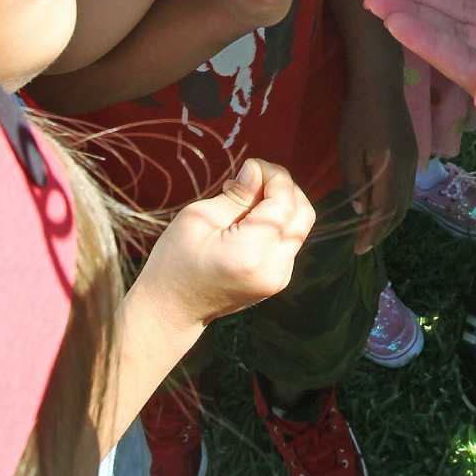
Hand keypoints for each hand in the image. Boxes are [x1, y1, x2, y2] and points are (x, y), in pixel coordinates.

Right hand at [136, 160, 316, 325]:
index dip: (273, 176)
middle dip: (284, 188)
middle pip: (302, 214)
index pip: (284, 202)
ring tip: (248, 198)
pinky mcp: (278, 279)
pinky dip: (277, 222)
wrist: (173, 308)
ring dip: (282, 204)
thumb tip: (258, 170)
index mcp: (252, 252)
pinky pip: (289, 241)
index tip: (250, 167)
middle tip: (253, 179)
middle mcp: (275, 268)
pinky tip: (250, 219)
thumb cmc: (175, 261)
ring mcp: (280, 277)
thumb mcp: (198, 218)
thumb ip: (237, 195)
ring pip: (300, 227)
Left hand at [337, 85, 415, 255]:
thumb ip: (356, 182)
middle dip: (382, 231)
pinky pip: (407, 188)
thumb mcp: (349, 151)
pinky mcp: (411, 153)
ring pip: (406, 201)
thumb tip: (361, 210)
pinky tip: (383, 204)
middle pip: (399, 211)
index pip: (384, 213)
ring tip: (372, 230)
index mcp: (392, 172)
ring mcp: (412, 161)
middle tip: (364, 244)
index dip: (372, 234)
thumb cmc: (358, 115)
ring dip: (390, 219)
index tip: (359, 249)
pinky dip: (396, 203)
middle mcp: (408, 171)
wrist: (380, 84)